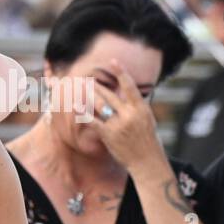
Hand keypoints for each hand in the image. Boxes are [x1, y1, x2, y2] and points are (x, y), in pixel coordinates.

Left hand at [92, 59, 166, 176]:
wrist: (147, 160)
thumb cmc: (147, 140)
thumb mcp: (146, 119)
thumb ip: (135, 106)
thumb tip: (126, 93)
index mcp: (141, 108)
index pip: (130, 86)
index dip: (121, 72)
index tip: (112, 62)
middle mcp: (130, 114)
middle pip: (110, 95)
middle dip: (97, 86)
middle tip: (88, 77)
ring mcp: (119, 124)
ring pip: (100, 105)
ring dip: (90, 95)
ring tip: (82, 87)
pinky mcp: (109, 135)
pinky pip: (93, 121)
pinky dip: (84, 113)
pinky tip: (76, 106)